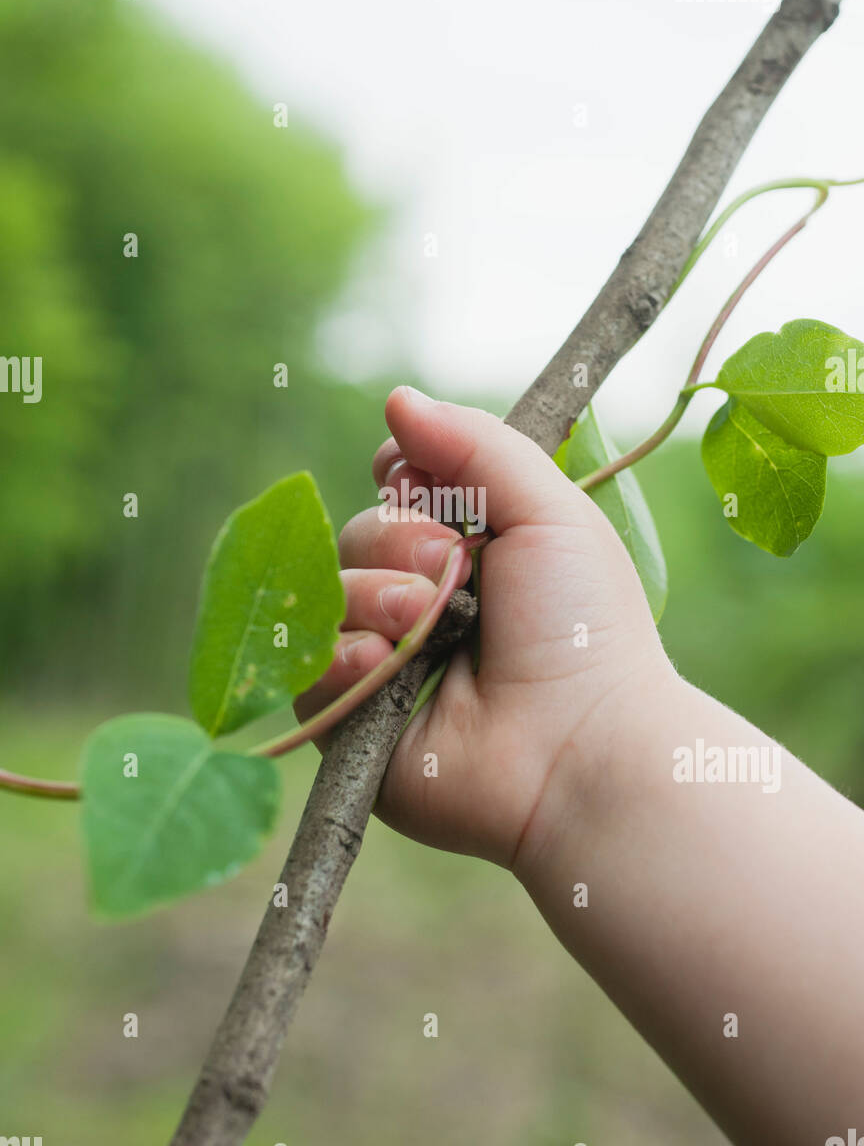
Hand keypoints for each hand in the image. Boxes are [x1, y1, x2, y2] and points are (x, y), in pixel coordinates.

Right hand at [295, 386, 672, 866]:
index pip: (397, 488)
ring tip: (430, 625)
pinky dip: (342, 656)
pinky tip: (385, 667)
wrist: (581, 747)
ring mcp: (385, 662)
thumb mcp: (548, 511)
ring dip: (376, 596)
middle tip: (454, 570)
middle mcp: (423, 601)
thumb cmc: (582, 627)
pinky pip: (307, 667)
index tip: (425, 482)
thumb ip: (474, 445)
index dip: (402, 477)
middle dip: (398, 539)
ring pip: (326, 593)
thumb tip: (397, 398)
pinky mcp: (353, 722)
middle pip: (356, 531)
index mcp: (472, 550)